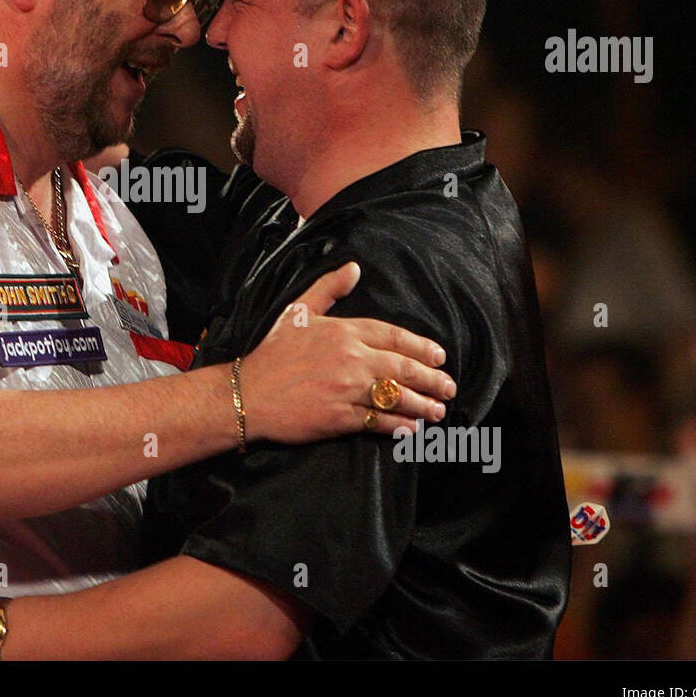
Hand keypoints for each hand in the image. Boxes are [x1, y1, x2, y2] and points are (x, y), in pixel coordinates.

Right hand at [242, 261, 454, 440]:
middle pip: (403, 368)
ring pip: (396, 396)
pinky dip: (398, 426)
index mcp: (343, 331)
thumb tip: (353, 267)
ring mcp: (346, 389)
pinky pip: (378, 421)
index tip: (440, 357)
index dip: (422, 348)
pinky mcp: (339, 417)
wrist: (247, 393)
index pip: (394, 337)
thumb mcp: (298, 311)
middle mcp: (350, 359)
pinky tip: (411, 429)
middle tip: (448, 388)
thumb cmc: (272, 353)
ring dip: (422, 405)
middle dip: (432, 380)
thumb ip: (328, 288)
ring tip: (436, 411)